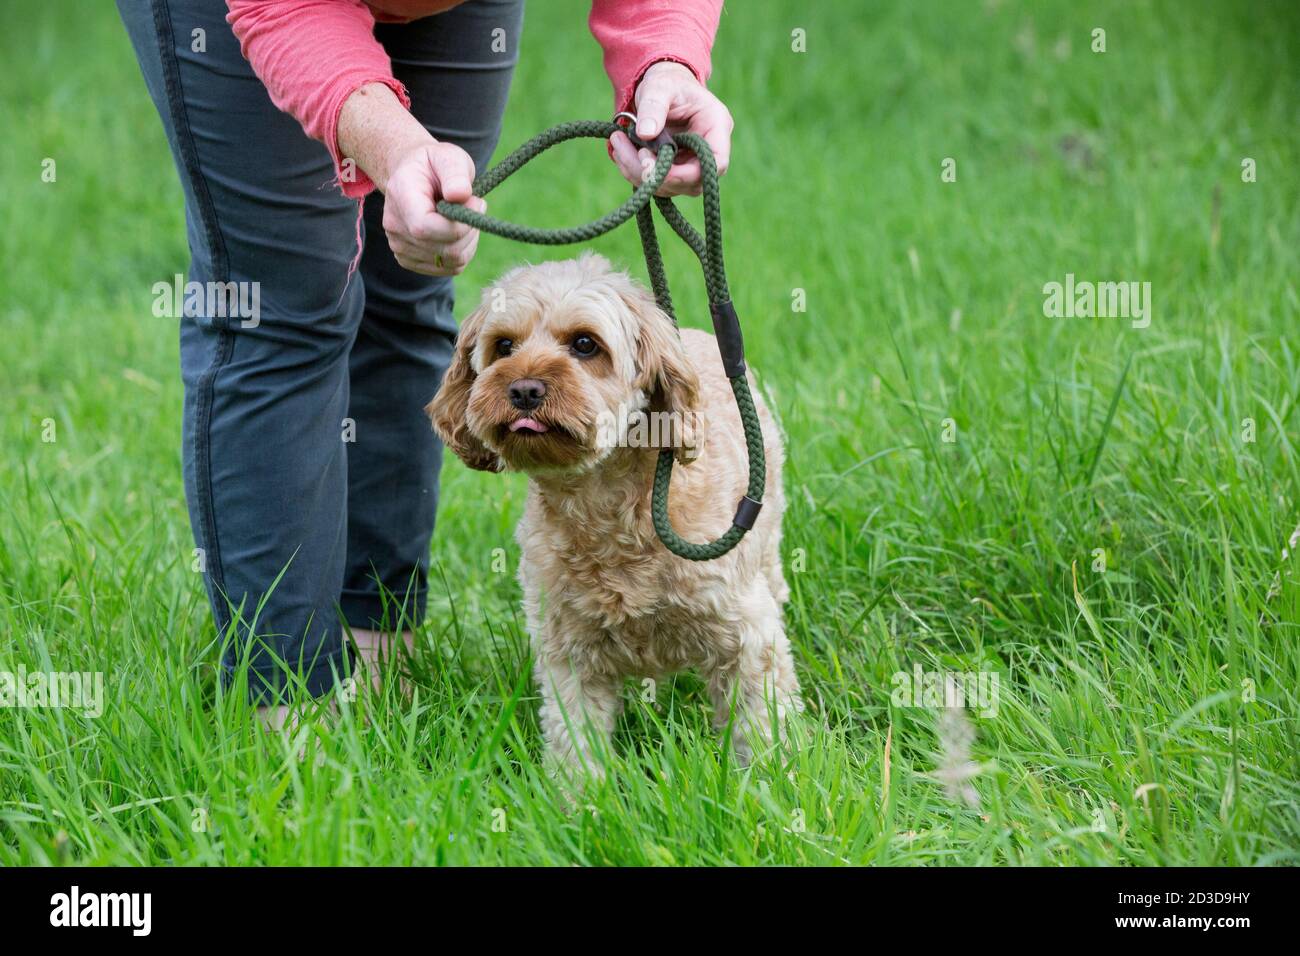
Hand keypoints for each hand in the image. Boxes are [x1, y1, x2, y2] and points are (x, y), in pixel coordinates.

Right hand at [380, 141, 486, 276]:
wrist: (414, 177)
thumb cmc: (434, 165)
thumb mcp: (448, 157)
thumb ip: (455, 174)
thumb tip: (460, 196)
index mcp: (400, 196)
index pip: (425, 228)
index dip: (459, 224)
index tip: (475, 202)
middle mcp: (395, 226)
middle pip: (445, 248)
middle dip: (470, 229)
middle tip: (474, 205)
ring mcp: (400, 247)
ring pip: (452, 261)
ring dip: (469, 241)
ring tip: (464, 216)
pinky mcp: (410, 261)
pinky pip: (450, 268)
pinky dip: (463, 251)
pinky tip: (457, 231)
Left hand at [609, 60, 733, 196]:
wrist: (662, 88)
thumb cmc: (667, 82)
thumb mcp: (659, 87)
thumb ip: (653, 107)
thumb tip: (645, 134)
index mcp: (716, 126)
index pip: (716, 163)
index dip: (689, 174)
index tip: (658, 168)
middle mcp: (708, 150)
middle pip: (691, 181)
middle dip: (656, 175)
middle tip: (628, 150)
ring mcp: (691, 164)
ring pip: (671, 186)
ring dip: (639, 174)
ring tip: (619, 143)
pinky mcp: (674, 171)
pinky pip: (657, 182)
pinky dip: (635, 172)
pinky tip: (621, 151)